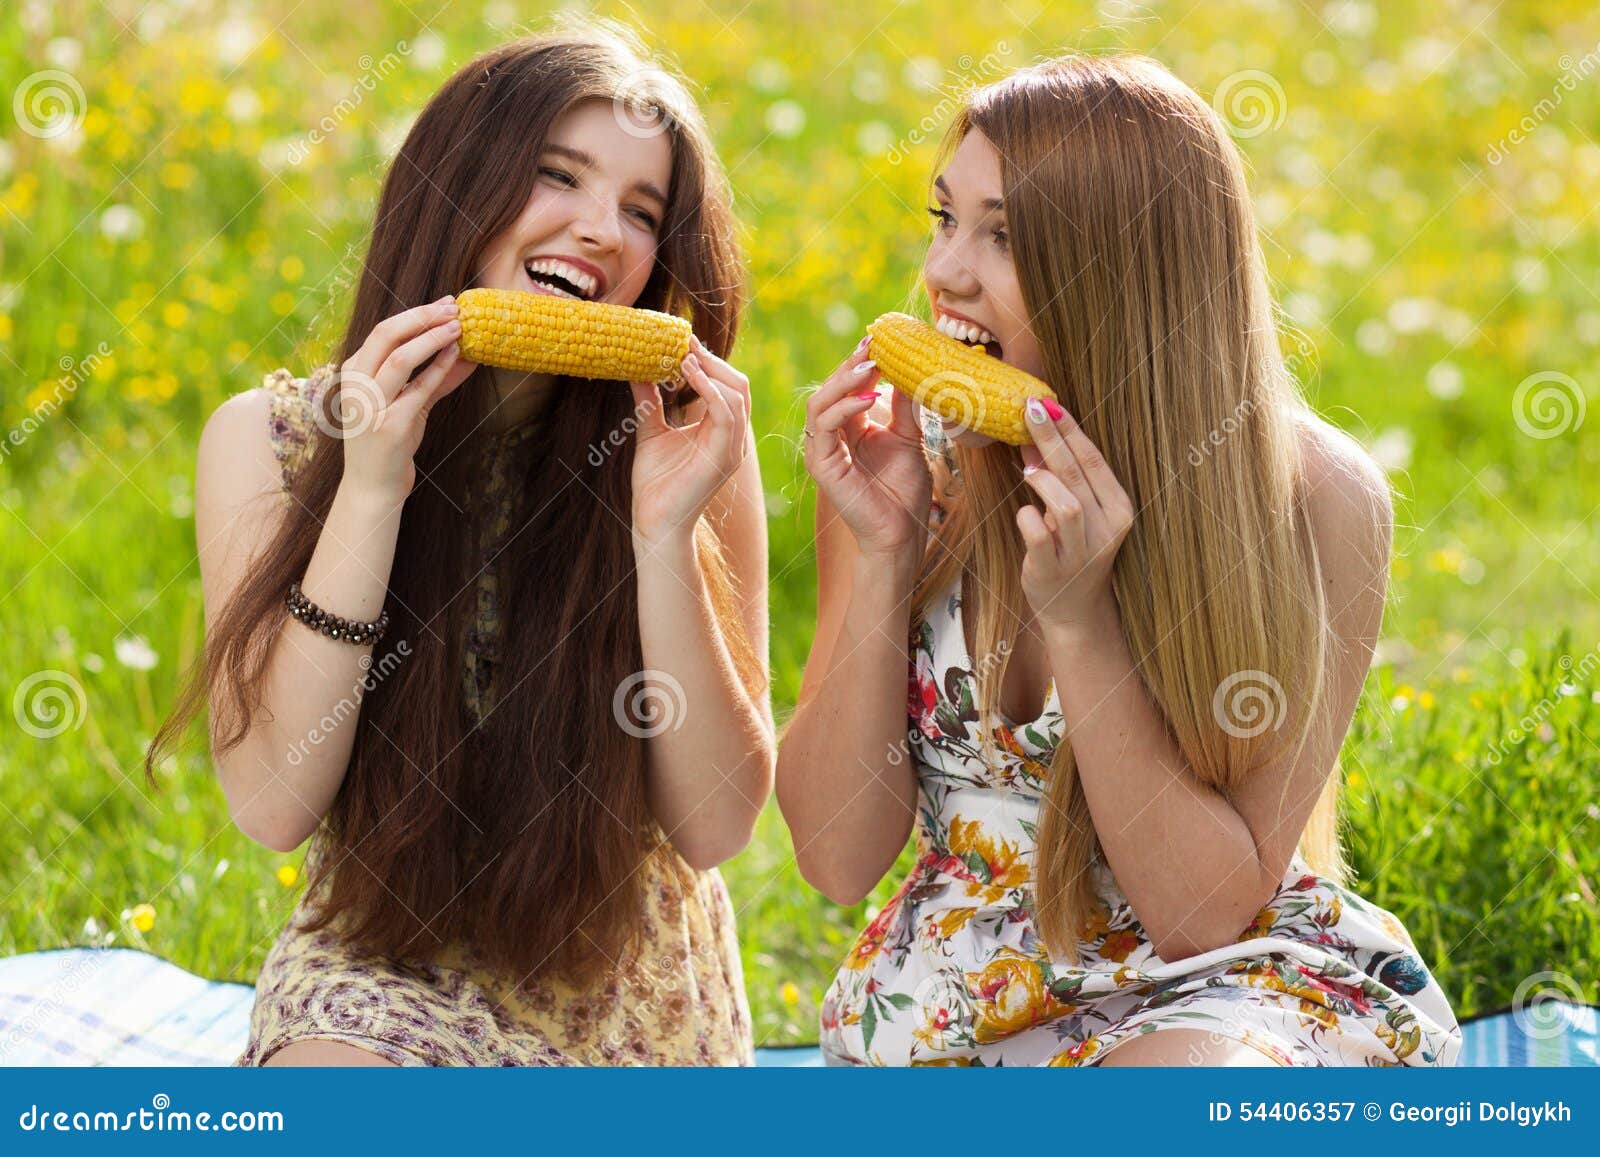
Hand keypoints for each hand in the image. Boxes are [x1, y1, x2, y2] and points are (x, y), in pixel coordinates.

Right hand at [336, 295, 477, 500]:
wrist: (373, 486)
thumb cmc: (388, 442)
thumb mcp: (409, 403)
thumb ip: (433, 377)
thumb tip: (465, 351)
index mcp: (354, 372)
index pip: (384, 331)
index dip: (416, 314)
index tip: (445, 304)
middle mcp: (356, 385)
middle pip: (387, 334)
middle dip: (423, 317)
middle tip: (453, 308)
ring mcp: (371, 405)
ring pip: (400, 358)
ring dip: (433, 338)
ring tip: (459, 326)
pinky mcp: (392, 426)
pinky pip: (419, 389)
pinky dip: (440, 369)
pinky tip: (457, 355)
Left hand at [629, 333, 749, 545]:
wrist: (653, 521)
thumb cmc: (655, 484)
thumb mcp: (650, 431)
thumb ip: (649, 401)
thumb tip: (636, 369)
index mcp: (720, 431)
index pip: (727, 386)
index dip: (708, 360)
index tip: (682, 339)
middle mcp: (732, 438)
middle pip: (739, 385)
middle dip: (713, 360)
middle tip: (683, 343)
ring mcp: (731, 448)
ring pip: (737, 395)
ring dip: (711, 370)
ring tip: (683, 356)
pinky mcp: (723, 457)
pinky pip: (726, 414)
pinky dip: (710, 389)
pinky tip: (688, 373)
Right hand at [803, 335, 930, 563]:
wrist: (900, 534)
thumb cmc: (904, 492)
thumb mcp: (910, 439)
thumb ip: (905, 407)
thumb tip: (913, 369)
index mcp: (851, 428)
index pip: (848, 386)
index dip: (862, 362)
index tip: (882, 340)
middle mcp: (833, 436)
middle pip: (831, 388)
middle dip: (852, 364)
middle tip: (875, 345)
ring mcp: (823, 450)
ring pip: (821, 402)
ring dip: (844, 381)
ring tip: (871, 366)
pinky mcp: (820, 466)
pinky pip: (824, 427)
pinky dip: (843, 408)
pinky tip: (867, 397)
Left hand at [1016, 397, 1133, 632]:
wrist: (1074, 608)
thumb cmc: (1072, 550)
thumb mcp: (1072, 511)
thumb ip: (1058, 477)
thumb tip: (1033, 434)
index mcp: (1118, 508)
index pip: (1095, 460)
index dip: (1070, 429)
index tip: (1047, 402)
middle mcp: (1108, 528)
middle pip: (1078, 474)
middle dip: (1051, 438)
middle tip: (1028, 409)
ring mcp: (1083, 551)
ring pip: (1066, 504)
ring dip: (1043, 481)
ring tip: (1027, 469)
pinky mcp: (1055, 569)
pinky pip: (1039, 534)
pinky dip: (1027, 517)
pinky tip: (1023, 512)